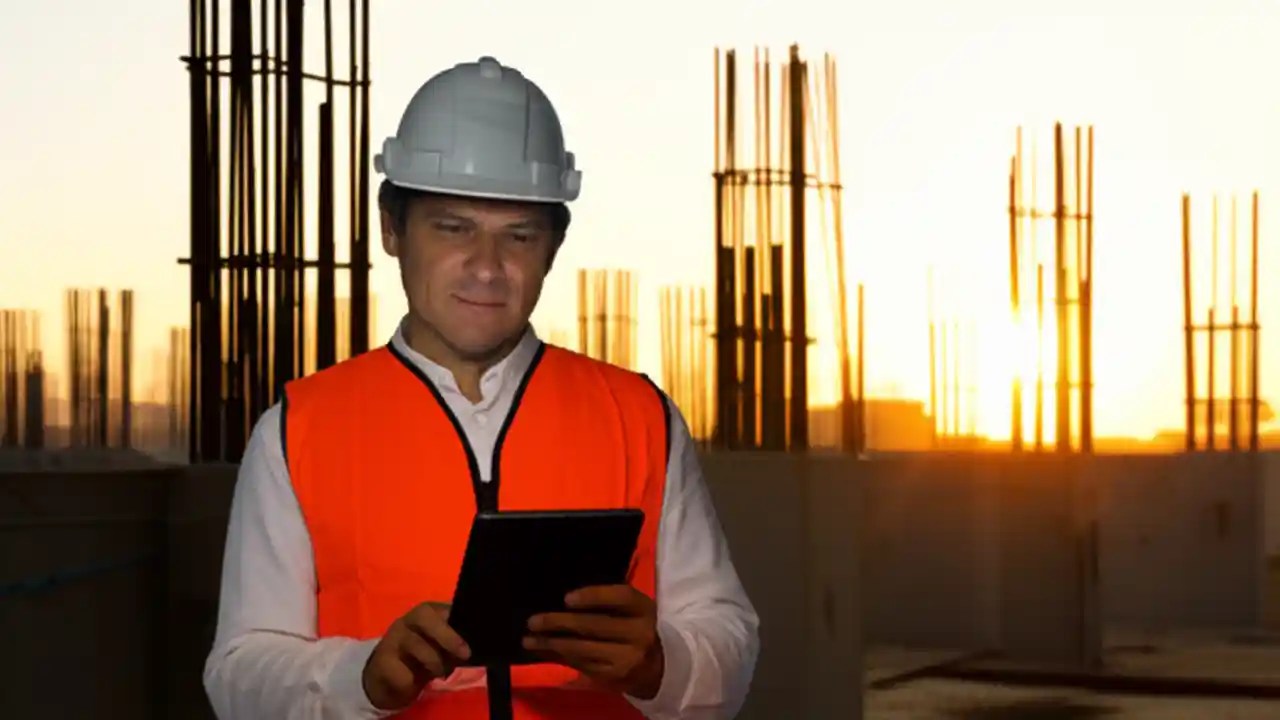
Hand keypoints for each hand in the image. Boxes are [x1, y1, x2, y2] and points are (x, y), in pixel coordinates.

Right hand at [362, 602, 470, 710]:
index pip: (442, 606)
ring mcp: (393, 638)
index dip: (459, 619)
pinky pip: (403, 668)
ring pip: (416, 643)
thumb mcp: (443, 647)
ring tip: (441, 673)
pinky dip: (413, 678)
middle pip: (424, 615)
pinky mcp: (383, 660)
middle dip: (447, 635)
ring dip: (434, 662)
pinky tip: (414, 680)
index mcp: (426, 612)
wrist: (390, 678)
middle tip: (465, 654)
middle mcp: (408, 619)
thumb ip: (457, 641)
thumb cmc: (424, 657)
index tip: (474, 637)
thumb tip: (474, 645)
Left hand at [523, 585, 664, 698]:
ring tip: (529, 639)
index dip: (593, 596)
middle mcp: (639, 633)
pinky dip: (559, 656)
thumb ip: (605, 602)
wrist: (657, 666)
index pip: (620, 597)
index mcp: (644, 609)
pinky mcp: (614, 676)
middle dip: (559, 623)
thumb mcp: (631, 610)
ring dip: (551, 643)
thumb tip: (562, 599)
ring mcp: (627, 658)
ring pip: (583, 649)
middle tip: (533, 621)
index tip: (566, 598)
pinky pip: (581, 664)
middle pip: (595, 625)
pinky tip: (544, 650)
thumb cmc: (635, 628)